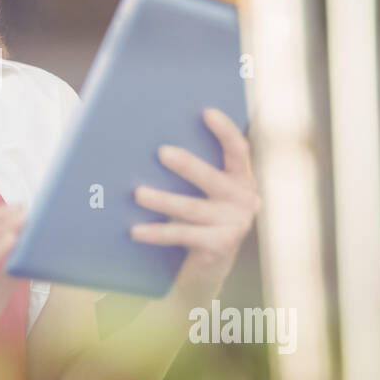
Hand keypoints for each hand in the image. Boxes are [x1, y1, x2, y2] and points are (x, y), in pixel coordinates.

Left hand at [129, 108, 260, 300]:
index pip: (238, 150)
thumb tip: (152, 143)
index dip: (225, 131)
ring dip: (162, 200)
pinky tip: (135, 230)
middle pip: (211, 178)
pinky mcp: (219, 246)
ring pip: (191, 208)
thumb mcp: (203, 191)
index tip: (207, 112)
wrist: (209, 266)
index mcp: (241, 179)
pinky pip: (181, 234)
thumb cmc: (199, 216)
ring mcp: (234, 225)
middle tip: (161, 152)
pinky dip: (156, 232)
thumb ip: (192, 171)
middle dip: (187, 164)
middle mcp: (244, 200)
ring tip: (138, 193)